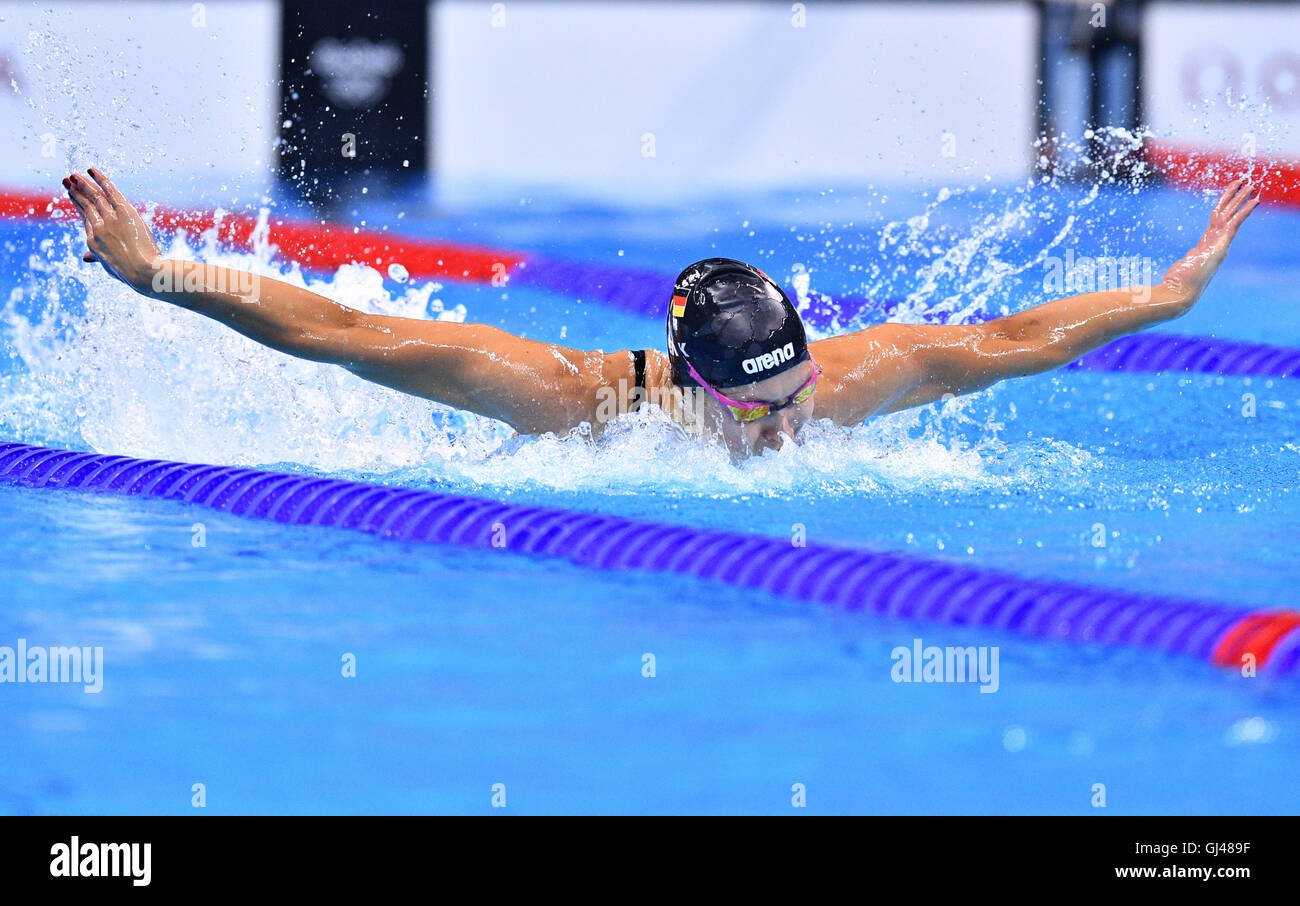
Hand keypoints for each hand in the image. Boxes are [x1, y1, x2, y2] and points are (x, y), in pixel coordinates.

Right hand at [62, 168, 162, 290]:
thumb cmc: (129, 272)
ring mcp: (110, 219)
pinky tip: (91, 170)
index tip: (73, 195)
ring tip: (75, 175)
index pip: (85, 217)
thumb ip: (97, 257)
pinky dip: (100, 179)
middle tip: (67, 180)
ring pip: (94, 196)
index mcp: (93, 241)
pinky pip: (109, 190)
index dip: (78, 204)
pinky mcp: (123, 211)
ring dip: (83, 183)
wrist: (143, 271)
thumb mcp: (109, 266)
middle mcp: (98, 227)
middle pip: (86, 205)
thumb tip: (85, 257)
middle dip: (76, 191)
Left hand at [1161, 177, 1259, 303]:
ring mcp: (1219, 246)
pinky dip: (1244, 212)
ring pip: (1231, 216)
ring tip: (1250, 184)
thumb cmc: (1177, 284)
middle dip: (1236, 198)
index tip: (1230, 198)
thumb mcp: (1185, 265)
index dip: (1225, 209)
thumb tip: (1192, 254)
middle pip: (1227, 215)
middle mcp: (1216, 245)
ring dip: (1240, 199)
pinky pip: (1234, 225)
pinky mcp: (1220, 248)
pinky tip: (1254, 201)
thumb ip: (1192, 256)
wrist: (1178, 296)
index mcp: (1208, 247)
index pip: (1219, 223)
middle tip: (1246, 183)